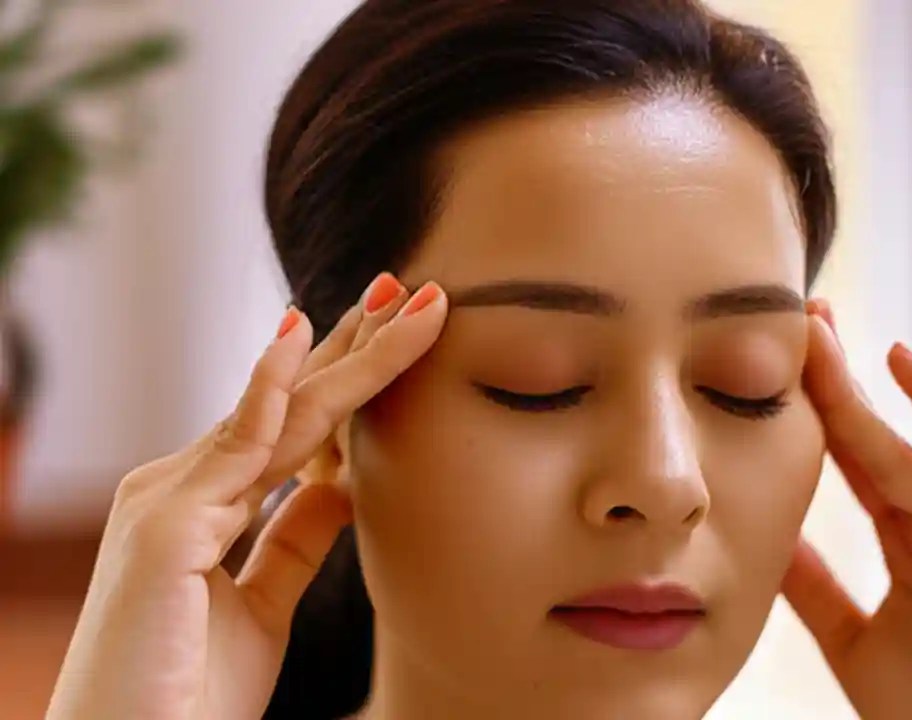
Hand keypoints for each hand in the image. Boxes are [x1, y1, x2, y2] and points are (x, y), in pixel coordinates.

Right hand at [46, 273, 445, 719]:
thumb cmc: (189, 691)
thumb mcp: (263, 603)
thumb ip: (293, 539)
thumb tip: (341, 486)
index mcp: (203, 505)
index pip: (290, 425)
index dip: (348, 377)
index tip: (400, 331)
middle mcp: (181, 488)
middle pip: (288, 403)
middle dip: (354, 345)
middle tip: (410, 289)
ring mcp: (169, 499)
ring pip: (280, 412)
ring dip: (347, 352)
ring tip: (400, 299)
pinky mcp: (164, 527)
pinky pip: (231, 446)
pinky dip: (267, 387)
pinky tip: (300, 335)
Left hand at [784, 302, 911, 719]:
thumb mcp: (851, 639)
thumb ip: (815, 587)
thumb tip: (765, 536)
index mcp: (911, 547)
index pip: (853, 467)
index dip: (815, 419)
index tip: (776, 367)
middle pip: (874, 442)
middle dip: (833, 384)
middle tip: (798, 319)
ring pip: (905, 447)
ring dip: (858, 389)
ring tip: (817, 330)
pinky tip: (900, 361)